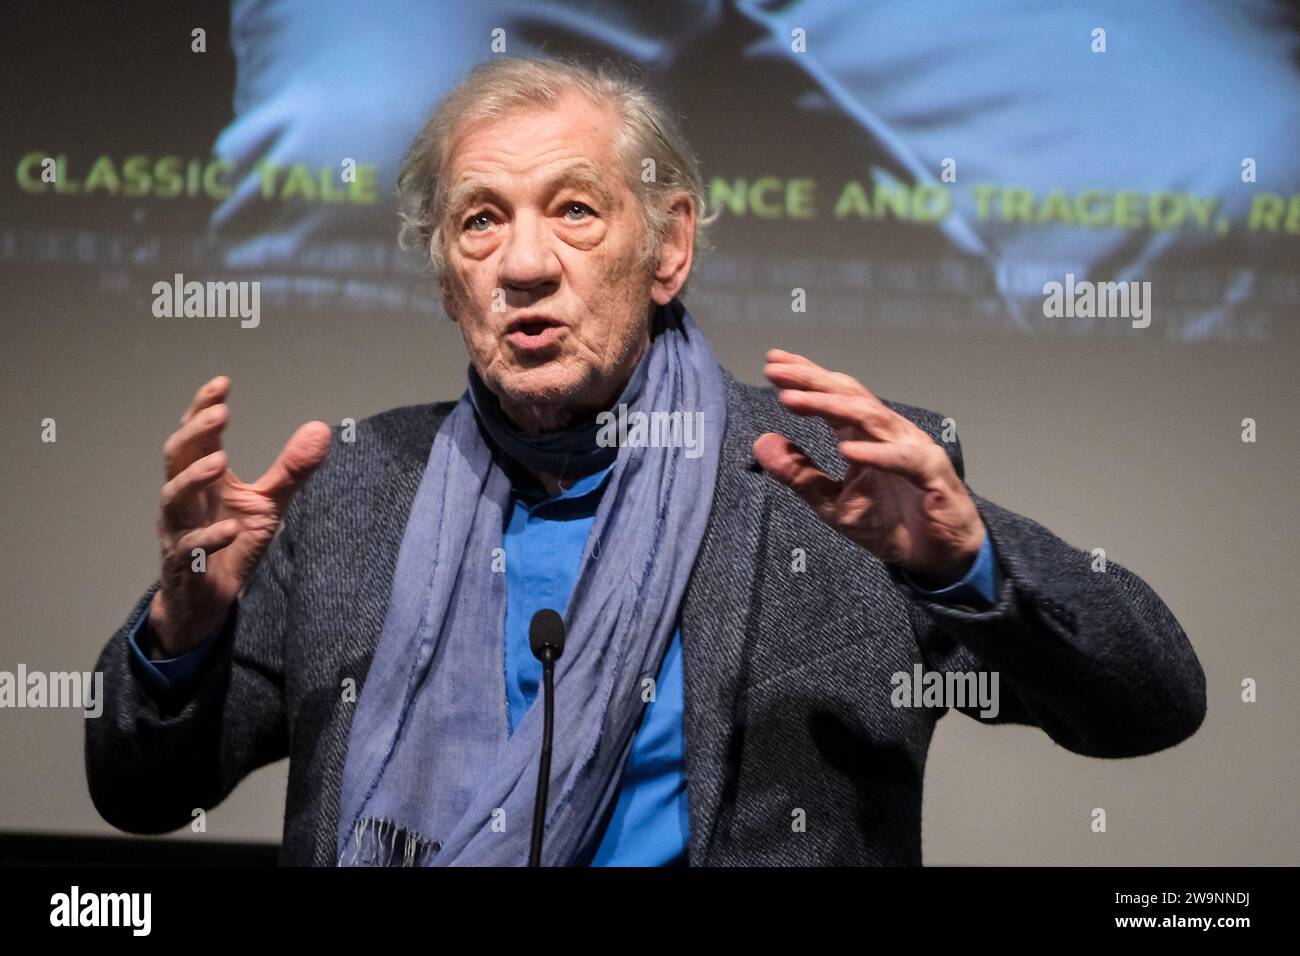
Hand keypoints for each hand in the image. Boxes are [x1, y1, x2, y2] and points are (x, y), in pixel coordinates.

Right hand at [147, 376, 331, 656]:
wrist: (208, 598)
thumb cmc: (232, 542)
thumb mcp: (269, 503)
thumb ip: (291, 469)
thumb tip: (322, 428)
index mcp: (201, 479)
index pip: (197, 437)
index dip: (203, 409)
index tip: (222, 383)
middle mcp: (184, 499)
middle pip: (176, 457)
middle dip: (195, 432)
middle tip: (220, 412)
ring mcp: (179, 531)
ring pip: (172, 498)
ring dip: (194, 478)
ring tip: (219, 461)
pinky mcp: (185, 566)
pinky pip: (191, 550)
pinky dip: (210, 539)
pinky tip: (232, 530)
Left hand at [752, 349, 984, 580]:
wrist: (937, 556)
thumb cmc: (890, 523)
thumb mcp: (832, 504)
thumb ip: (799, 474)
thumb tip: (762, 442)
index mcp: (864, 435)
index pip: (834, 397)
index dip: (805, 378)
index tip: (772, 363)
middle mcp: (888, 433)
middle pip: (849, 396)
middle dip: (811, 381)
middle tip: (775, 369)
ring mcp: (912, 449)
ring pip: (871, 418)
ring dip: (830, 407)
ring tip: (793, 400)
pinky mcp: (933, 474)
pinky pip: (904, 459)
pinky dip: (876, 453)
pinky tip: (847, 450)